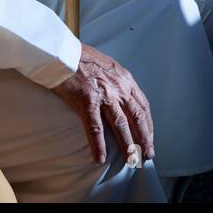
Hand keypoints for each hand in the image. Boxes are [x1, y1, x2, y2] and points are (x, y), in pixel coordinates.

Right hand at [53, 44, 155, 165]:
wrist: (63, 52)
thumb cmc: (82, 58)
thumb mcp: (108, 67)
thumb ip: (117, 82)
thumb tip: (122, 97)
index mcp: (125, 80)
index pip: (143, 106)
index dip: (148, 125)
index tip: (149, 138)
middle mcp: (119, 87)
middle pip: (137, 117)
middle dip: (144, 138)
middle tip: (147, 155)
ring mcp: (104, 94)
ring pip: (120, 125)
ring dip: (127, 145)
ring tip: (131, 160)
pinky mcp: (87, 100)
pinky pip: (95, 127)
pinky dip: (98, 144)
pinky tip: (100, 157)